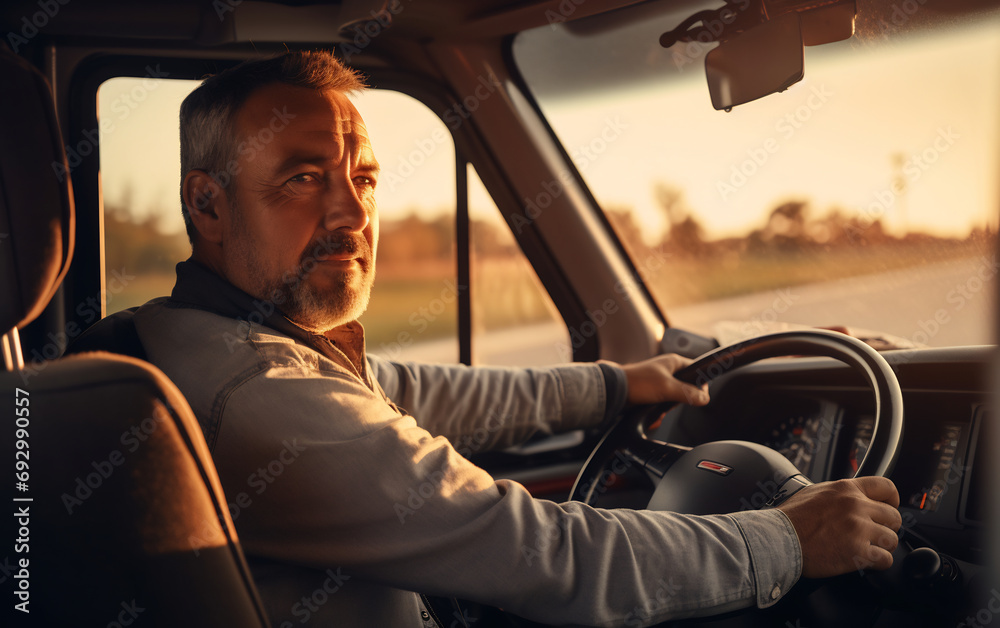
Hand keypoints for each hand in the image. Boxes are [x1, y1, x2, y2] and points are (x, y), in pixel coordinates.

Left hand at [609, 353, 709, 406]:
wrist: (615, 391)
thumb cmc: (638, 382)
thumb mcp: (668, 388)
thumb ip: (688, 393)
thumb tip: (704, 399)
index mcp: (673, 362)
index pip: (696, 370)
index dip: (701, 383)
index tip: (701, 396)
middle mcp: (667, 370)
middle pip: (686, 387)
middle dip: (681, 399)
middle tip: (673, 401)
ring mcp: (659, 381)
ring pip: (674, 397)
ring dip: (668, 407)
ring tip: (660, 406)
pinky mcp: (651, 392)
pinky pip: (662, 403)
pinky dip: (659, 410)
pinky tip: (654, 413)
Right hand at [776, 476, 901, 577]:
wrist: (778, 538)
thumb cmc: (790, 518)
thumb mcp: (815, 492)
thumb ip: (838, 494)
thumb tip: (848, 499)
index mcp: (846, 489)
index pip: (886, 487)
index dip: (892, 500)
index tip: (888, 508)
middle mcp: (856, 506)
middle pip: (894, 516)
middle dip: (886, 527)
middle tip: (874, 535)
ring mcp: (859, 529)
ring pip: (892, 539)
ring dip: (882, 547)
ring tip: (867, 549)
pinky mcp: (858, 553)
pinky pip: (885, 560)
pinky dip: (878, 564)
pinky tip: (865, 562)